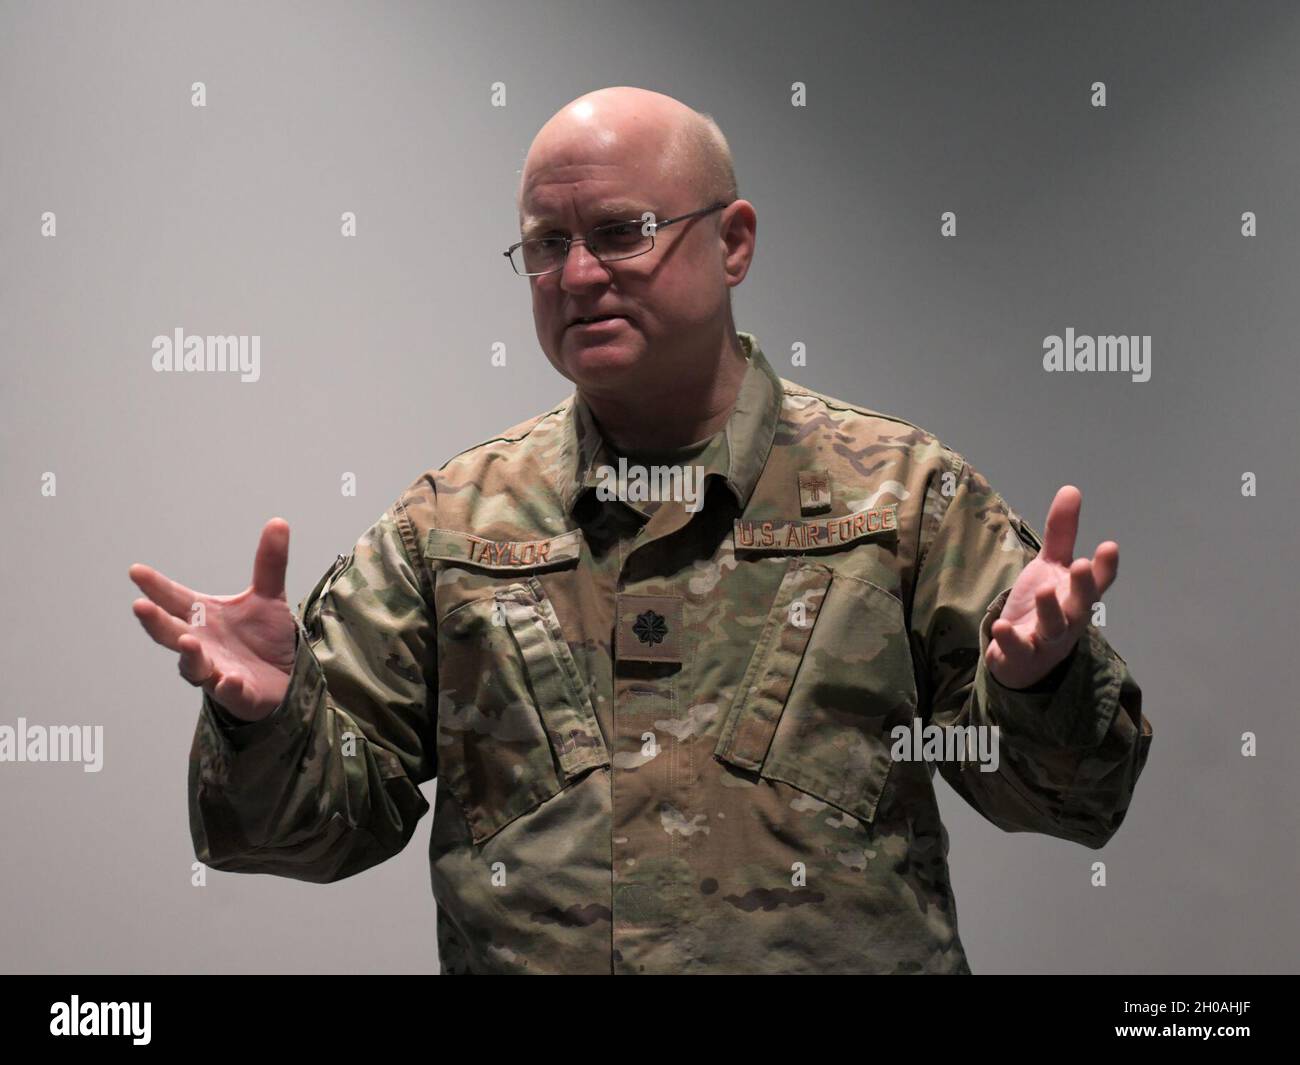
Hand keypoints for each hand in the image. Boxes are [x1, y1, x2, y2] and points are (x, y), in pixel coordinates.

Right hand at [129, 518, 296, 721]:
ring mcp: (216, 671)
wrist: (287, 678)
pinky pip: (230, 693)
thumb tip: (278, 521)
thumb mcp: (269, 597)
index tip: (136, 570)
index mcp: (203, 617)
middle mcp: (202, 644)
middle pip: (171, 632)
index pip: (174, 599)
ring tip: (188, 641)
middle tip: (139, 606)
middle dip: (155, 621)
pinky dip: (228, 687)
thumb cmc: (265, 638)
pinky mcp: (239, 694)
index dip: (156, 586)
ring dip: (189, 655)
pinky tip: (230, 679)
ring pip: (193, 666)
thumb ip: (269, 563)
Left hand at [986, 486, 1117, 689]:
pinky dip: (1011, 639)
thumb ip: (1061, 533)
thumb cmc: (1044, 606)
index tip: (1109, 546)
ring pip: (1054, 627)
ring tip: (1043, 590)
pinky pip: (1019, 649)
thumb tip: (1071, 489)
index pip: (1098, 582)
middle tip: (1080, 564)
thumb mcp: (1050, 567)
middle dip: (1083, 586)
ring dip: (1051, 610)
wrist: (1023, 656)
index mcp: (1078, 596)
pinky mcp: (1023, 654)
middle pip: (1081, 604)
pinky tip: (1002, 626)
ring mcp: (1047, 639)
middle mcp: (1069, 618)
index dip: (1105, 567)